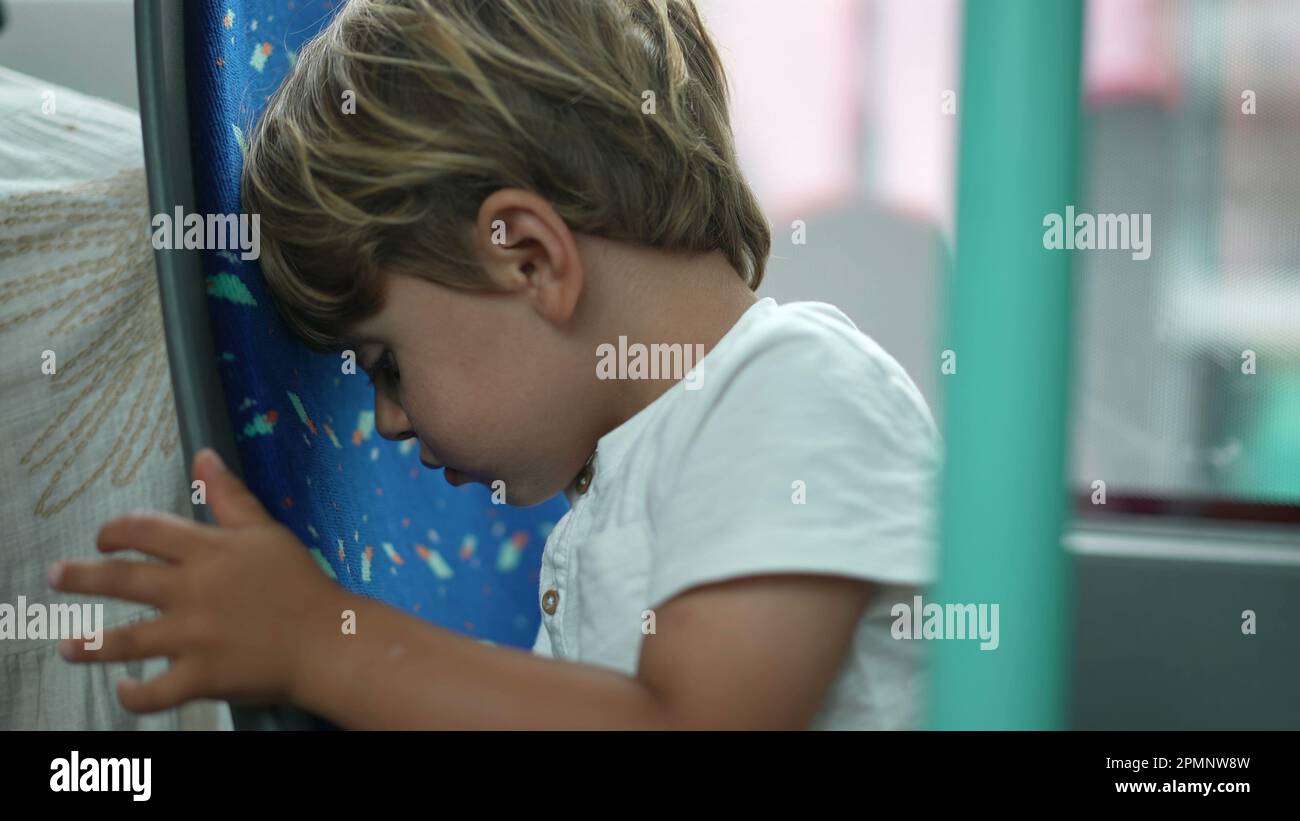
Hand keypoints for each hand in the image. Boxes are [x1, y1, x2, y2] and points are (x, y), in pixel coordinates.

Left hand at [49, 448, 344, 712]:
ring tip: (67, 646)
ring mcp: (195, 637)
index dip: (116, 530)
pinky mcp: (203, 676)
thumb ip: (229, 495)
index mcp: (209, 551)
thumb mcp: (266, 531)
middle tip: (55, 576)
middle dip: (82, 576)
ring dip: (89, 645)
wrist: (330, 640)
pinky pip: (156, 691)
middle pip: (123, 579)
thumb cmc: (301, 584)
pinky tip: (122, 688)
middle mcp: (194, 591)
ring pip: (127, 640)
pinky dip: (134, 694)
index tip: (103, 538)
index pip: (146, 530)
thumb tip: (202, 455)